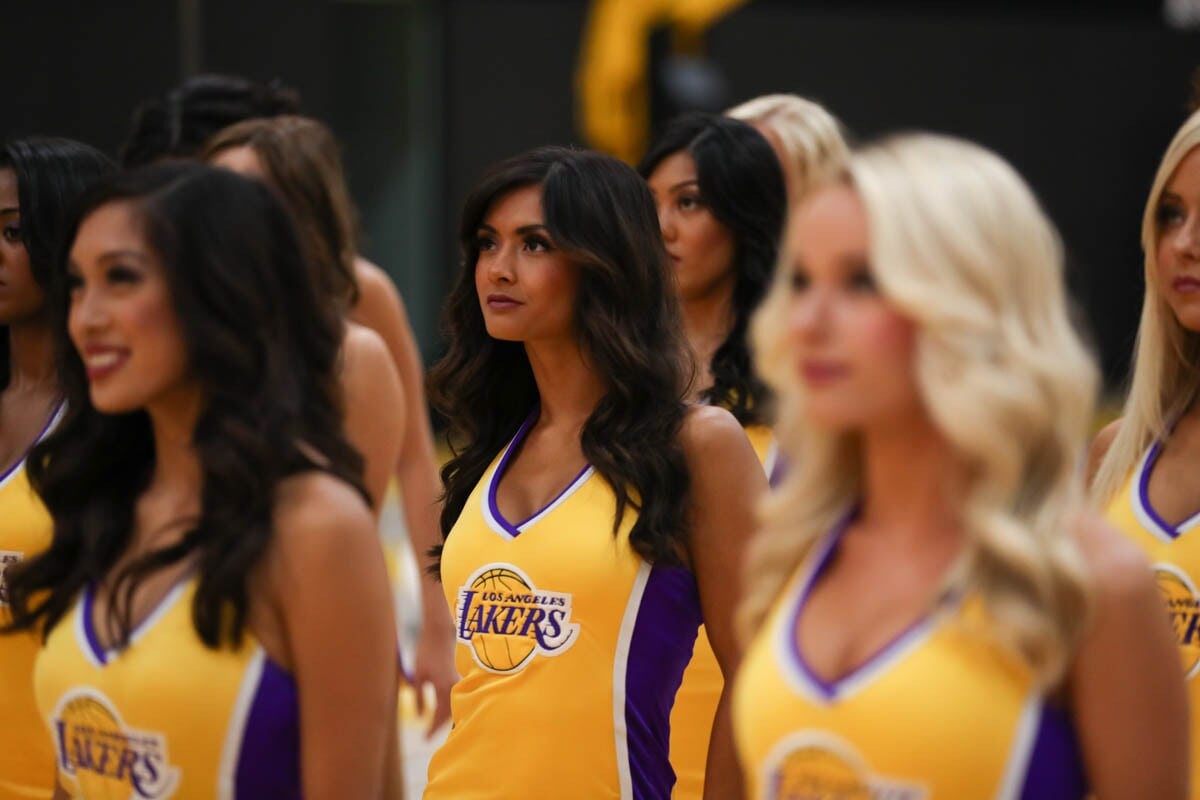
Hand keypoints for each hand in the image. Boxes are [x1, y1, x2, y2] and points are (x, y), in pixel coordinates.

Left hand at [411, 602, 457, 736]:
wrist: (439, 631)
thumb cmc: (426, 651)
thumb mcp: (418, 675)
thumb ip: (419, 696)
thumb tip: (420, 716)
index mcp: (443, 687)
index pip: (439, 716)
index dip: (432, 729)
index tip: (424, 739)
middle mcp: (453, 686)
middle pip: (449, 714)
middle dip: (439, 727)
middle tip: (428, 737)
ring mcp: (457, 681)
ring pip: (453, 706)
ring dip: (445, 718)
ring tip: (435, 727)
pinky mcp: (456, 677)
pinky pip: (455, 697)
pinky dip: (449, 706)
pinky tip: (442, 710)